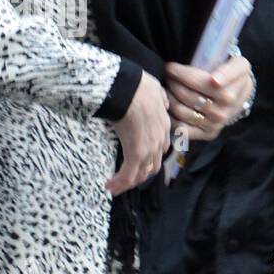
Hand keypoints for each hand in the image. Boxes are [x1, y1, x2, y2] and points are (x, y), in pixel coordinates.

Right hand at [107, 71, 171, 195]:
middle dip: (140, 175)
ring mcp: (149, 149)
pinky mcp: (136, 153)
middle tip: (125, 180)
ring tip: (115, 187)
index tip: (138, 162)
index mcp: (164, 126)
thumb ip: (160, 98)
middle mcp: (159, 140)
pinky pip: (128, 175)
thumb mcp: (155, 89)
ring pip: (141, 174)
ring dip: (128, 183)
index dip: (150, 158)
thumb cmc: (138, 85)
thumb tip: (163, 101)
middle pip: (153, 166)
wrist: (130, 89)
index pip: (160, 149)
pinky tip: (109, 187)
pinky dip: (119, 184)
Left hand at [164, 53, 254, 145]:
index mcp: (227, 95)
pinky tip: (170, 104)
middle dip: (172, 82)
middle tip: (169, 75)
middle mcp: (221, 113)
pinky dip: (170, 115)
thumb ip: (228, 70)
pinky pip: (180, 127)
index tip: (171, 67)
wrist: (241, 96)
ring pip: (179, 110)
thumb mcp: (239, 66)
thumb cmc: (234, 77)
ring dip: (168, 96)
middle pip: (184, 94)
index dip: (178, 73)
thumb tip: (215, 81)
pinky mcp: (206, 134)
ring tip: (168, 87)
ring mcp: (214, 125)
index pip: (194, 82)